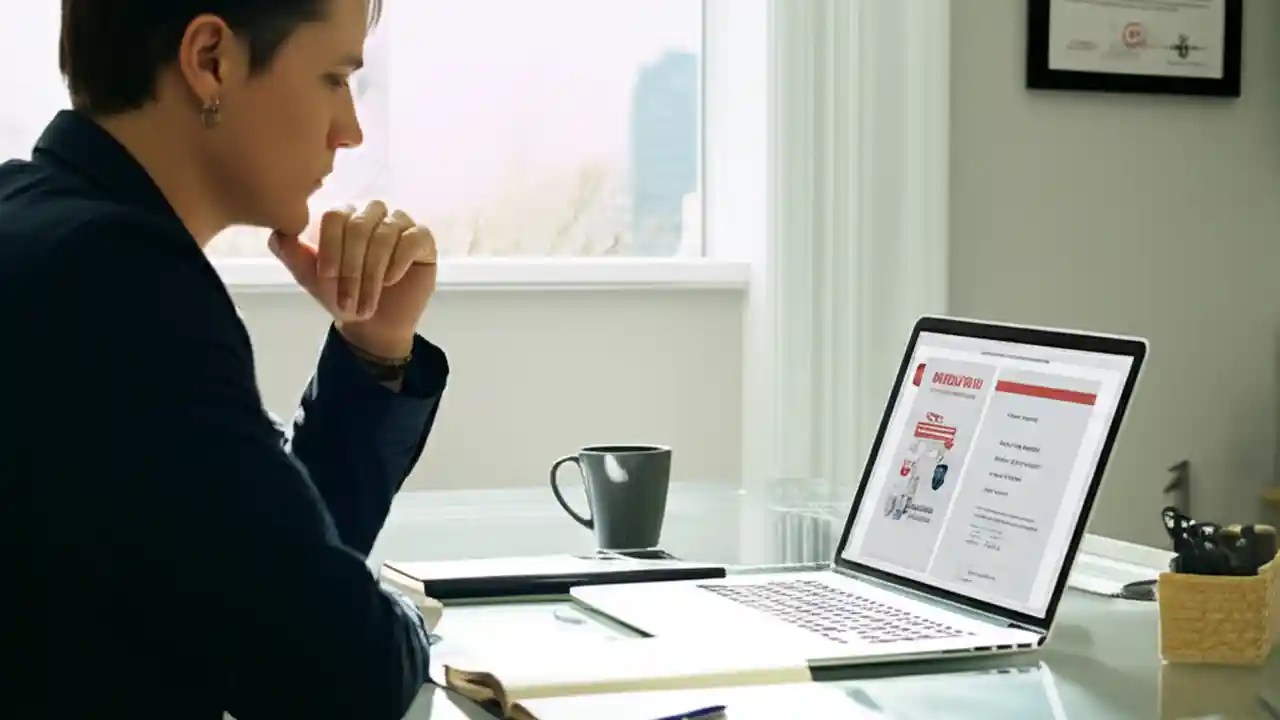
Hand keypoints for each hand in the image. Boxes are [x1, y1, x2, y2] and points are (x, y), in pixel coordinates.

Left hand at [269, 200, 437, 357]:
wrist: (373, 325)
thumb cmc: (341, 297)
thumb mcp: (309, 277)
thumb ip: (290, 252)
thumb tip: (278, 229)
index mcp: (344, 217)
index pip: (335, 216)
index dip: (330, 248)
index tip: (326, 279)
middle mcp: (371, 215)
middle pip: (359, 224)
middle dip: (351, 267)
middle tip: (348, 299)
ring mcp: (399, 224)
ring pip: (385, 233)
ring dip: (373, 272)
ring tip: (367, 301)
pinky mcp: (423, 239)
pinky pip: (412, 238)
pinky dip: (399, 261)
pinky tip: (391, 280)